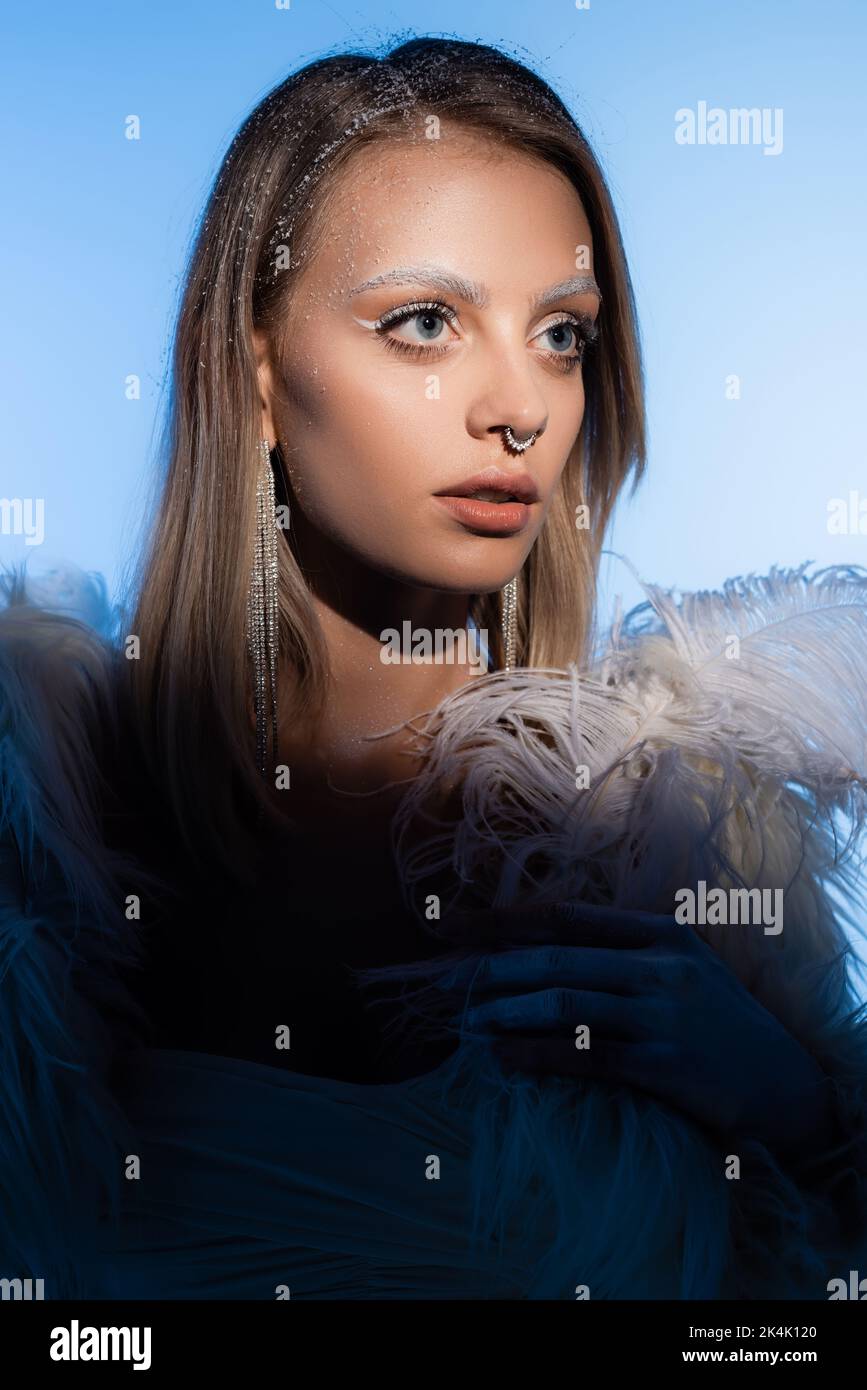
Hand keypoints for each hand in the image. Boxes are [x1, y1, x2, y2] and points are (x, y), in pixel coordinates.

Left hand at [436, 901, 836, 1160]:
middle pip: (555, 958)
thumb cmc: (723, 1029)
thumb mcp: (683, 972)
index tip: (451, 925)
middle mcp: (661, 967)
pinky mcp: (667, 1066)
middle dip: (490, 969)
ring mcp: (665, 1015)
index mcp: (660, 935)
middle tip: (441, 982)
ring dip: (507, 1011)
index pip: (564, 917)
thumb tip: (542, 951)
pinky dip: (538, 1055)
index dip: (502, 920)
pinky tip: (504, 1058)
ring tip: (466, 1021)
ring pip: (565, 1003)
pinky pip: (587, 1056)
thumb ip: (623, 955)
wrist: (791, 1090)